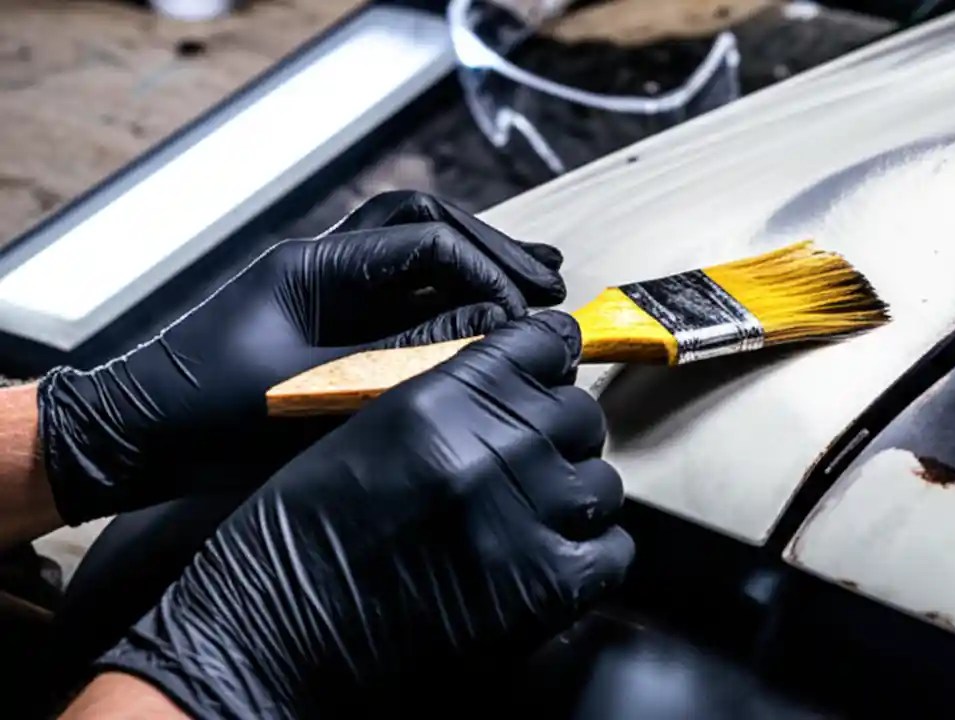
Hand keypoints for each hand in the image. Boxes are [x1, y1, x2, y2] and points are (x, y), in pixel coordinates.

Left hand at [38, 192, 566, 524]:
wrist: (138, 441)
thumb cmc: (206, 419)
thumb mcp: (318, 393)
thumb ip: (408, 356)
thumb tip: (493, 326)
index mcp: (315, 267)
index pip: (425, 240)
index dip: (488, 270)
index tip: (527, 310)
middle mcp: (323, 266)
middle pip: (425, 226)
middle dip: (492, 249)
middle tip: (548, 278)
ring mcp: (326, 292)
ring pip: (416, 251)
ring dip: (475, 263)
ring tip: (534, 278)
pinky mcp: (329, 325)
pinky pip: (402, 294)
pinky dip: (450, 298)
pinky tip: (486, 315)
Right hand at [94, 312, 633, 717]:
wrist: (273, 631)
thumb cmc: (301, 535)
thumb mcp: (367, 429)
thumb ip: (448, 399)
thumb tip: (514, 388)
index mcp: (441, 398)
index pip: (542, 344)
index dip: (552, 359)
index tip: (552, 371)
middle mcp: (494, 447)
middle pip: (579, 413)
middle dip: (559, 436)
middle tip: (527, 464)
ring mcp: (527, 515)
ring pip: (602, 482)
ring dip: (575, 498)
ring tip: (532, 520)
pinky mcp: (546, 585)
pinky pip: (613, 550)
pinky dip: (592, 555)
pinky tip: (551, 560)